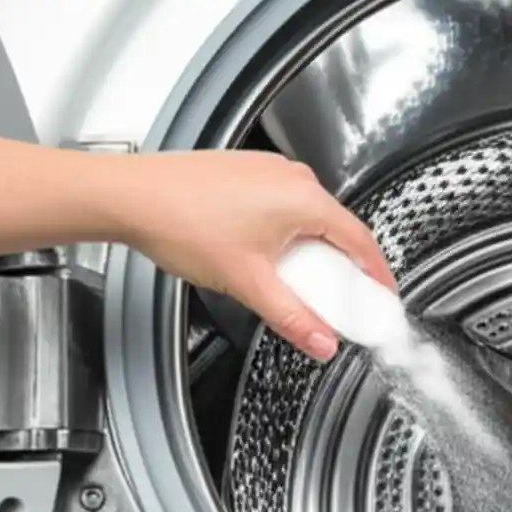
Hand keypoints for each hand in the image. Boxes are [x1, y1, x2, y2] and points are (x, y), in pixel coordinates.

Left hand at [110, 150, 394, 360]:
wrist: (130, 196)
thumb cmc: (180, 222)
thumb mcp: (248, 283)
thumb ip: (293, 317)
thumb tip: (321, 340)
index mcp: (304, 198)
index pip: (361, 242)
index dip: (377, 276)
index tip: (382, 299)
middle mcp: (292, 177)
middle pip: (336, 231)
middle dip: (337, 270)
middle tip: (331, 302)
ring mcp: (269, 171)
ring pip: (308, 220)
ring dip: (307, 253)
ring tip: (286, 281)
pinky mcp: (248, 173)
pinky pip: (284, 208)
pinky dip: (285, 235)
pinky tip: (262, 257)